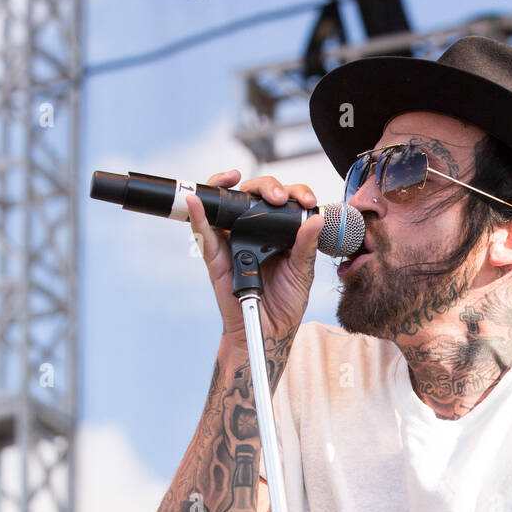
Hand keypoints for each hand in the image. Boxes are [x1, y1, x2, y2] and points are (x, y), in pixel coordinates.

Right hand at [185, 171, 324, 343]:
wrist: (270, 332)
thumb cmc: (285, 303)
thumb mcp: (302, 272)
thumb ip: (306, 246)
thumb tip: (315, 218)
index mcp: (277, 231)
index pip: (282, 199)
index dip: (293, 192)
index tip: (306, 200)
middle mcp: (254, 231)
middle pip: (253, 194)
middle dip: (266, 186)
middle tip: (279, 198)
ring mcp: (233, 241)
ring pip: (225, 204)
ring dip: (227, 186)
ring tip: (234, 179)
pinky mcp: (216, 257)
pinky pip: (203, 233)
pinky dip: (197, 214)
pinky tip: (196, 201)